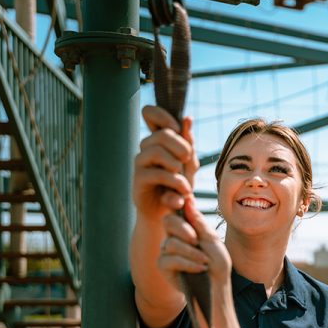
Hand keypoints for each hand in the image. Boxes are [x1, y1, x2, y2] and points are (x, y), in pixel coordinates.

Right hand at [133, 106, 198, 220]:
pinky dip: (175, 183)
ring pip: (156, 151)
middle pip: (161, 133)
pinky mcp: (138, 180)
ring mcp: (140, 163)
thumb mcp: (189, 164)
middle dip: (181, 146)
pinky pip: (157, 173)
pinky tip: (182, 194)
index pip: (149, 113)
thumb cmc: (180, 185)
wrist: (170, 214)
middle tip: (188, 160)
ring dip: (177, 166)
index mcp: (158, 139)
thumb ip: (188, 143)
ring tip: (186, 183)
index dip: (163, 116)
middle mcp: (146, 148)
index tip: (177, 130)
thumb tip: (187, 118)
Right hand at [158, 206, 231, 289]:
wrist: (216, 287)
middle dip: (183, 229)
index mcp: (186, 228)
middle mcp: (174, 237)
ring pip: (170, 243)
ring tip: (205, 261)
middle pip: (168, 222)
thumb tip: (188, 200)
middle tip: (196, 240)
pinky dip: (187, 263)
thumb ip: (199, 222)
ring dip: (191, 252)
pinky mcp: (164, 266)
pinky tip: (200, 268)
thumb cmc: (217, 263)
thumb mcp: (212, 240)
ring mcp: (167, 251)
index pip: (177, 211)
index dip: (178, 203)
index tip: (185, 202)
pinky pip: (169, 259)